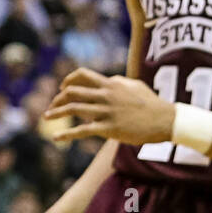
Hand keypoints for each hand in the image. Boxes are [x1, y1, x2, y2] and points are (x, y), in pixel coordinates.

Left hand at [43, 68, 173, 146]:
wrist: (165, 120)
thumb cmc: (151, 103)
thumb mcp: (134, 86)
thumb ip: (118, 82)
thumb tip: (107, 79)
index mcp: (111, 84)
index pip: (82, 75)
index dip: (68, 80)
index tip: (62, 88)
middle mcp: (105, 96)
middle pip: (73, 92)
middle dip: (58, 99)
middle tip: (52, 106)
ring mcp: (106, 112)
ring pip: (73, 109)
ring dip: (56, 113)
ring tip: (46, 117)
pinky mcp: (108, 128)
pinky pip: (82, 130)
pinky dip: (66, 134)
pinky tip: (55, 137)